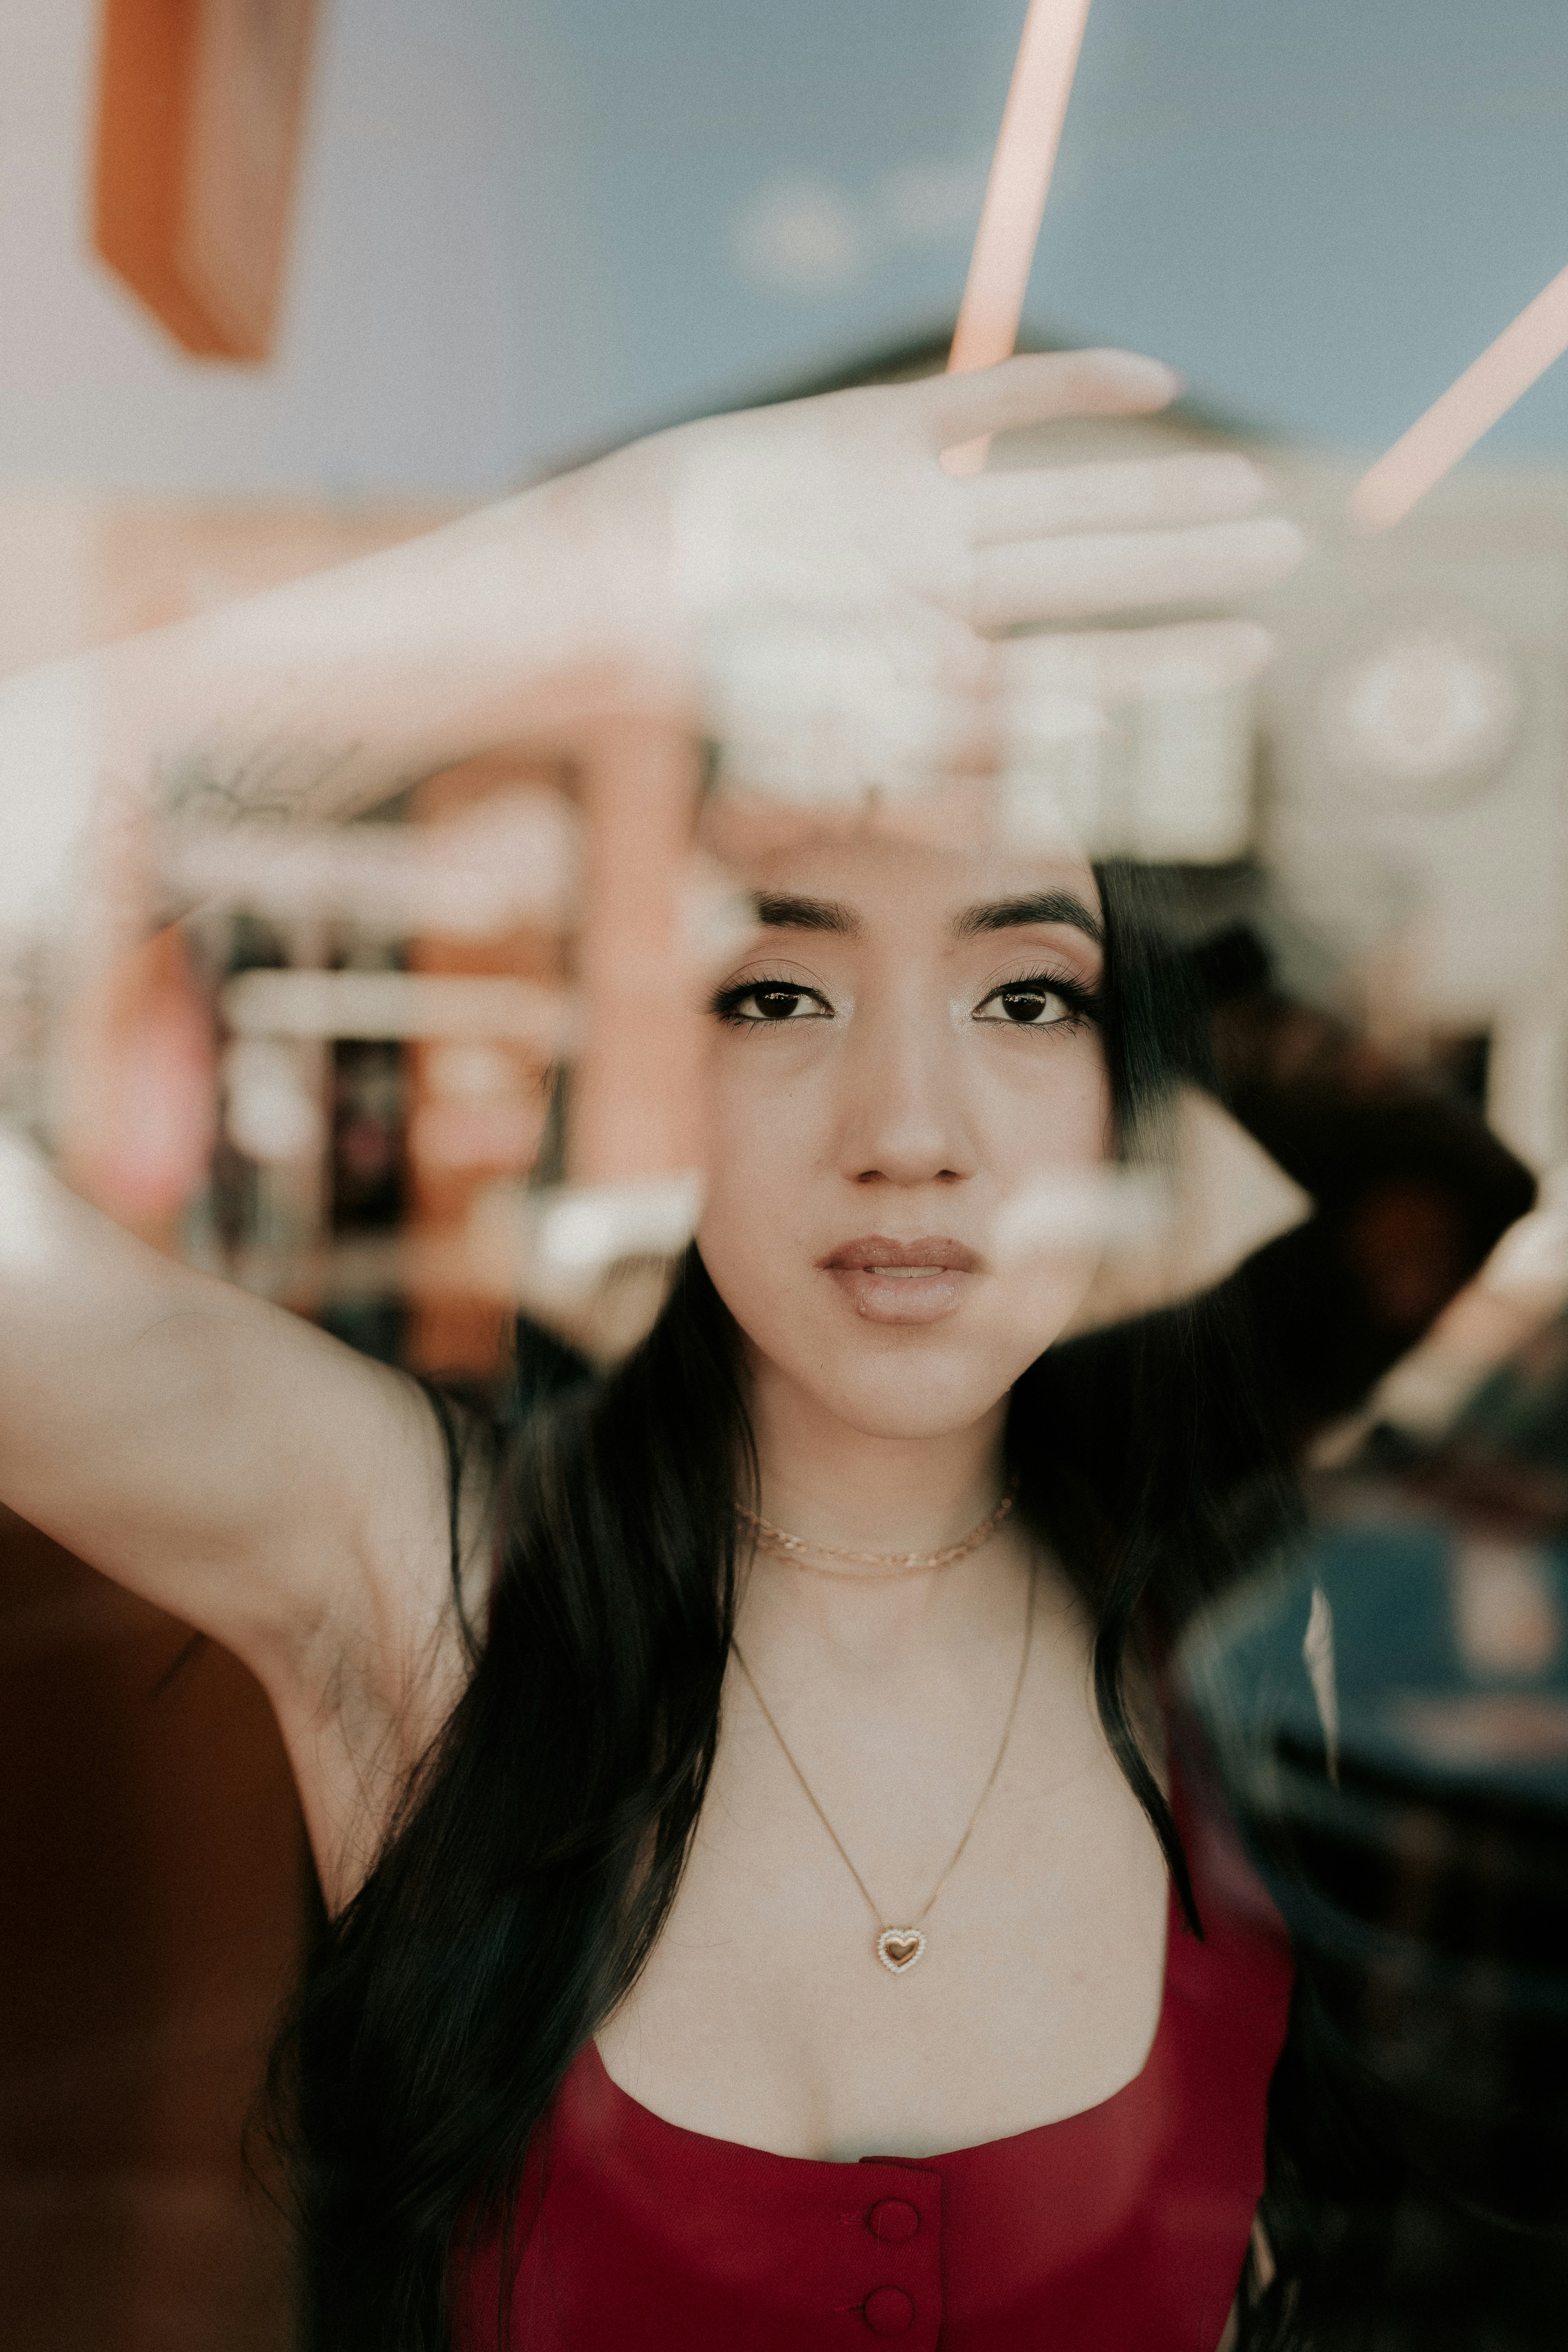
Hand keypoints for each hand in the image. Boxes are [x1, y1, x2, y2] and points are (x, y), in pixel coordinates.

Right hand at [559, 349, 1301, 804]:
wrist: (608, 592)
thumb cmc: (704, 692)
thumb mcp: (835, 746)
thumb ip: (954, 756)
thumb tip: (1087, 742)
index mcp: (928, 669)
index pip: (1081, 667)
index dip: (1170, 661)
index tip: (1255, 655)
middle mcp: (938, 593)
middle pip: (1094, 578)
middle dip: (1189, 568)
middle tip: (1290, 553)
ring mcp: (913, 514)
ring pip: (1062, 498)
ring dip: (1153, 489)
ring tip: (1246, 484)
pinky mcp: (873, 434)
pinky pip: (989, 400)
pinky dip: (1066, 385)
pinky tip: (1152, 379)